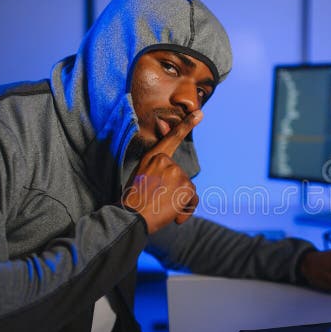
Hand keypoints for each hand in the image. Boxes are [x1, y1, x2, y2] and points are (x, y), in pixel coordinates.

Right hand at [122, 110, 201, 233]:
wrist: (130, 217)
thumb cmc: (133, 203)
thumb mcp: (141, 179)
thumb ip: (157, 173)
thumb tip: (176, 179)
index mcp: (152, 158)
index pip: (171, 139)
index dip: (186, 126)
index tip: (200, 114)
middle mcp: (165, 162)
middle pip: (181, 176)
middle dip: (174, 191)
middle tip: (157, 201)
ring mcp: (176, 172)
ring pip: (187, 189)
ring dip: (179, 202)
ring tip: (161, 208)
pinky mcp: (186, 185)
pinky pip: (192, 200)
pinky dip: (186, 211)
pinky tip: (173, 215)